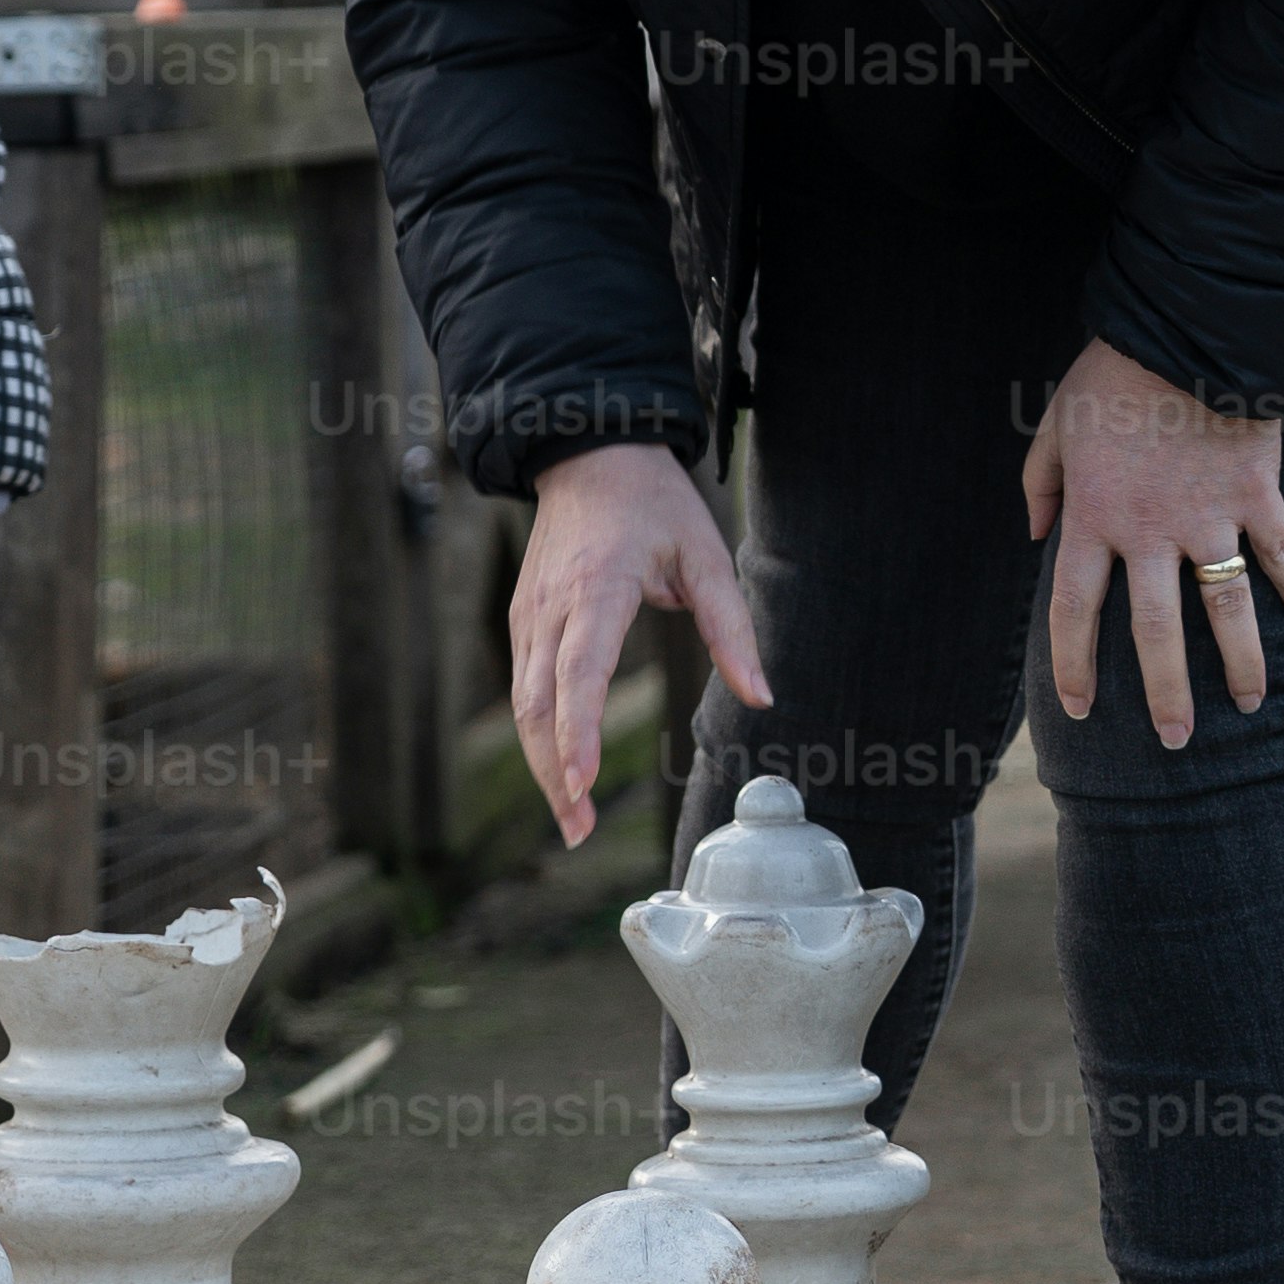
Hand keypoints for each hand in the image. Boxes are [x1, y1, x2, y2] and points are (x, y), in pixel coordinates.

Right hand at [511, 439, 766, 848]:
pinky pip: (522, 687)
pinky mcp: (522, 619)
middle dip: (556, 773)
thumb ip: (732, 628)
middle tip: (579, 832)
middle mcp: (552, 607)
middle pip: (538, 705)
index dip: (579, 732)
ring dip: (542, 765)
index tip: (583, 785)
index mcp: (598, 588)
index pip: (580, 673)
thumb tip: (761, 696)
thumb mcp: (706, 554)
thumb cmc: (655, 504)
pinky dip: (537, 735)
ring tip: (572, 820)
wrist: (591, 452)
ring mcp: (528, 614)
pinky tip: (560, 771)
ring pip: (522, 703)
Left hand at [1024, 337, 1283, 747]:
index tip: (1079, 707)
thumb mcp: (1055, 424)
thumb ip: (1040, 483)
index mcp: (1094, 518)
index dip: (1073, 663)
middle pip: (1156, 632)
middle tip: (1176, 741)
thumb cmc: (1112, 375)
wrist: (1185, 328)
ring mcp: (1210, 516)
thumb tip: (1035, 534)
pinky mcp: (1256, 494)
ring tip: (1247, 703)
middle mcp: (1151, 531)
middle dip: (1165, 693)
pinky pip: (1282, 552)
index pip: (1075, 610)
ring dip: (1239, 662)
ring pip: (1226, 608)